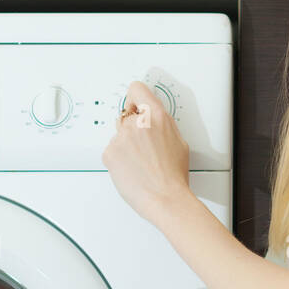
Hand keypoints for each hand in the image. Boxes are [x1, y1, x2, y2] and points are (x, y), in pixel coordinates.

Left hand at [101, 80, 191, 223]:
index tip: (134, 104)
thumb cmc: (173, 176)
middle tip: (142, 147)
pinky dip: (118, 160)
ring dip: (125, 146)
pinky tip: (131, 169)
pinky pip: (111, 151)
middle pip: (125, 116)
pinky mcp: (110, 153)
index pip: (137, 89)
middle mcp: (137, 123)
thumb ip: (162, 125)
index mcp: (157, 117)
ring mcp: (121, 138)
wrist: (165, 198)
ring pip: (118, 136)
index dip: (134, 98)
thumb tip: (155, 123)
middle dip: (131, 129)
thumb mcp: (178, 141)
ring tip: (139, 163)